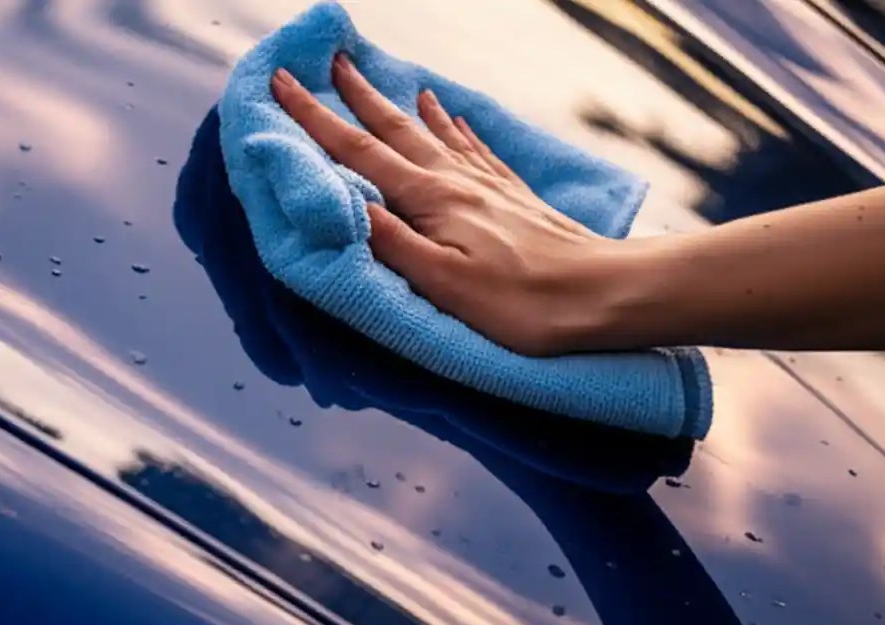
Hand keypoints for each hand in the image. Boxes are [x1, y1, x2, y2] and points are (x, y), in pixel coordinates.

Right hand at [270, 54, 625, 355]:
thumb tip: (343, 201)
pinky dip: (450, 125)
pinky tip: (447, 112)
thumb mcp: (444, 283)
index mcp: (431, 200)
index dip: (316, 119)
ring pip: (430, 131)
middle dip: (354, 95)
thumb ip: (391, 240)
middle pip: (393, 129)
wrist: (601, 295)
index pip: (359, 153)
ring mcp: (485, 184)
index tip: (283, 85)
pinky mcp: (510, 194)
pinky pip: (471, 147)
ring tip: (375, 78)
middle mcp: (456, 180)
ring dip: (396, 104)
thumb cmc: (521, 304)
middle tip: (327, 60)